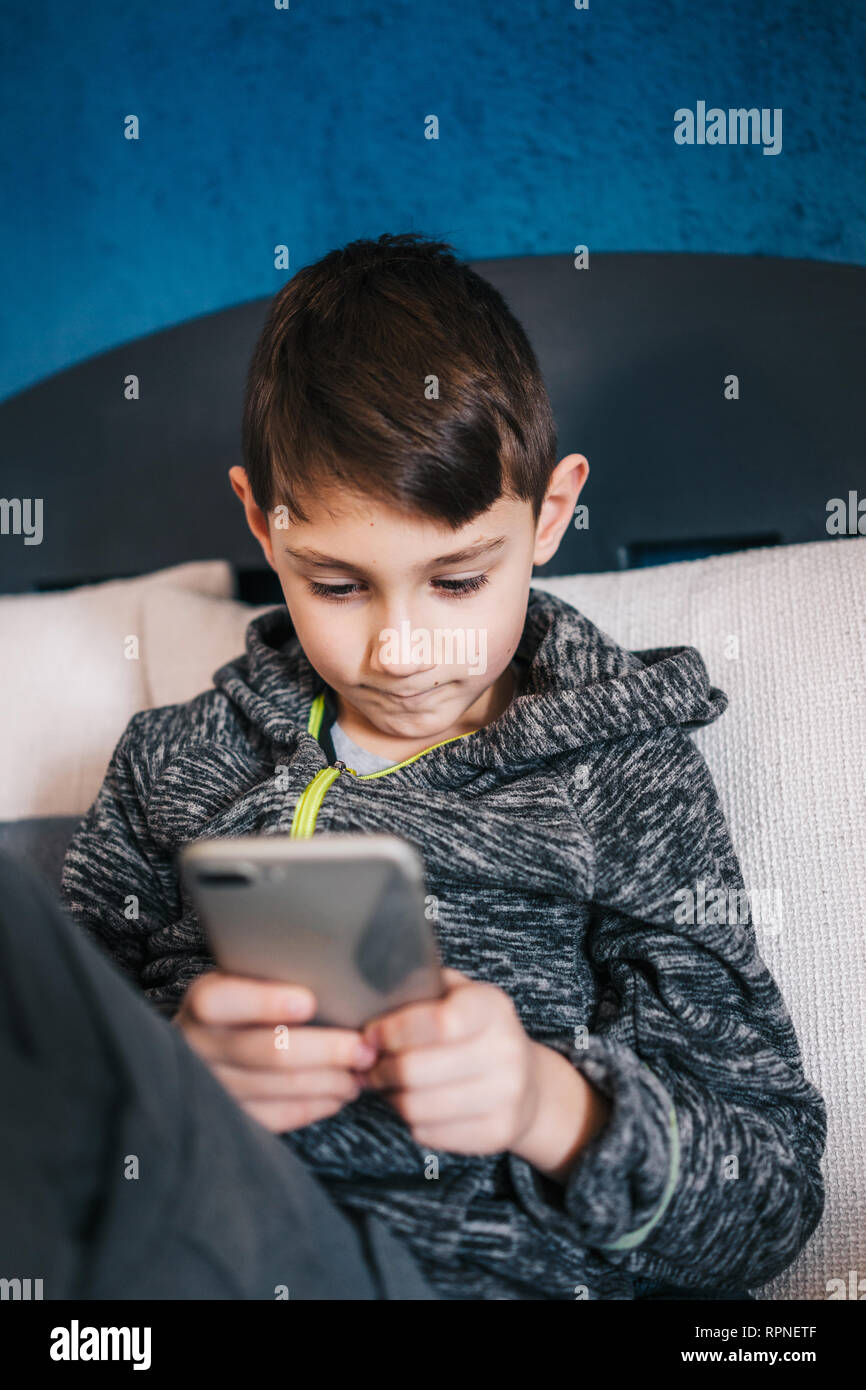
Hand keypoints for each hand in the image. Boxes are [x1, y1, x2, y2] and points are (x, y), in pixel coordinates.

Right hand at [173, 969, 377, 1133]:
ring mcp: (214, 1086)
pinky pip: (279, 1117)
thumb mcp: (245, 979)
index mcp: (204, 1002)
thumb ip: (275, 976)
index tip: (309, 1002)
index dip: (266, 1002)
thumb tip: (337, 974)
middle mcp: (201, 1046)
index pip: (224, 1001)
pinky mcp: (232, 1118)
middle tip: (365, 1049)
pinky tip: (338, 1095)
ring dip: (330, 1082)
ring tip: (361, 1072)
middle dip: (327, 1050)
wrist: (207, 1044)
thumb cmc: (245, 1002)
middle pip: (270, 1051)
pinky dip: (316, 1105)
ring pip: (281, 1087)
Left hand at [359, 968, 543, 1154]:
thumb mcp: (455, 995)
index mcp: (491, 1007)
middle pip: (415, 1069)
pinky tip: (413, 1104)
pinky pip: (427, 1133)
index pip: (438, 1021)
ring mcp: (507, 1094)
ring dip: (390, 1096)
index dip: (394, 1031)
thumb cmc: (472, 1031)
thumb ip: (417, 991)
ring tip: (386, 1085)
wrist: (525, 1080)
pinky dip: (409, 1121)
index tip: (371, 1034)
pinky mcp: (498, 1132)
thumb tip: (364, 1010)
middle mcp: (506, 1049)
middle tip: (369, 1065)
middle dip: (380, 1068)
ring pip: (416, 1107)